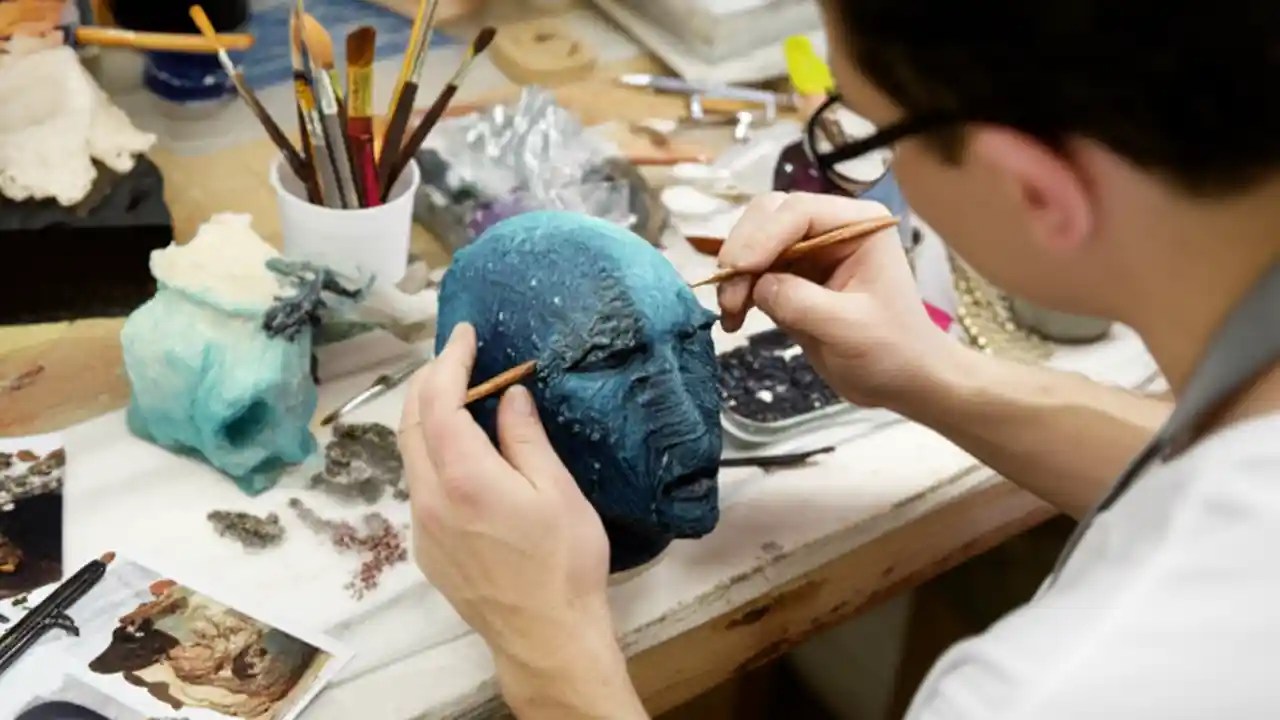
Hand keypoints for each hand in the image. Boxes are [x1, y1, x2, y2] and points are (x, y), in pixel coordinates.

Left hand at [398, 323, 615, 676]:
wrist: (546, 638)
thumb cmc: (564, 565)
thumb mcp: (556, 491)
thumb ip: (525, 437)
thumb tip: (508, 394)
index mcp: (464, 478)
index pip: (438, 401)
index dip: (447, 361)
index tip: (464, 334)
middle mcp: (430, 499)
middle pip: (410, 422)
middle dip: (428, 380)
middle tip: (457, 356)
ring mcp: (422, 526)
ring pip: (409, 453)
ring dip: (427, 415)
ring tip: (459, 394)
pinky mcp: (426, 548)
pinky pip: (418, 483)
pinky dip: (431, 450)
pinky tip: (460, 450)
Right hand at [717, 192, 957, 410]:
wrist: (903, 381)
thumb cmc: (891, 351)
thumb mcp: (848, 328)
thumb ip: (800, 302)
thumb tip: (756, 287)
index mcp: (859, 225)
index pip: (799, 212)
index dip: (762, 236)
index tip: (738, 270)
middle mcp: (831, 229)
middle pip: (768, 217)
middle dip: (743, 252)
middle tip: (729, 294)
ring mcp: (809, 252)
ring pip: (754, 243)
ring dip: (735, 275)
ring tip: (730, 313)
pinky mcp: (793, 279)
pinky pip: (753, 273)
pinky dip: (738, 292)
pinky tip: (733, 320)